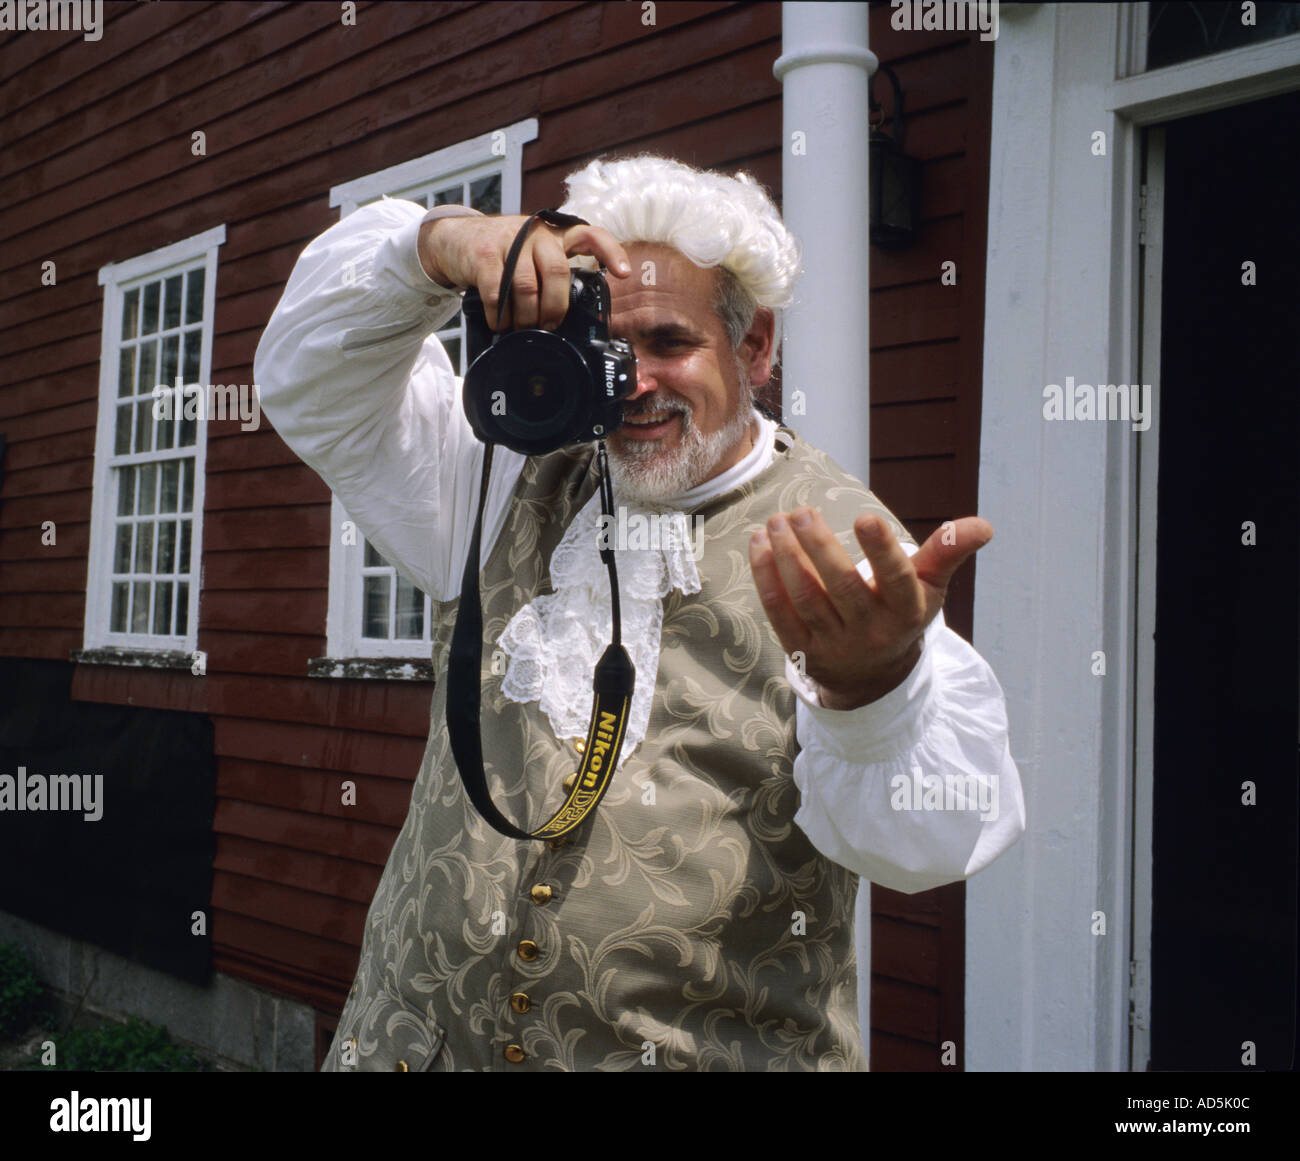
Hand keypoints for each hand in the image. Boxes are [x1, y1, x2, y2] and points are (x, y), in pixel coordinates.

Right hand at [417, 213, 630, 330]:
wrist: (455, 239)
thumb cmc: (503, 256)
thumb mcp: (532, 256)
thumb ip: (552, 275)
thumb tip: (569, 321)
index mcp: (556, 235)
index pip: (591, 235)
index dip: (610, 252)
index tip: (623, 273)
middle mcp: (536, 233)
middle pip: (557, 272)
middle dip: (555, 308)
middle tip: (549, 327)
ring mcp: (509, 241)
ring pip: (527, 287)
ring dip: (526, 317)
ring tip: (523, 330)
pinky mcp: (484, 254)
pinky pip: (497, 292)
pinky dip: (500, 315)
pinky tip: (499, 324)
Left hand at [748, 507, 993, 709]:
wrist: (872, 677)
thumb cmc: (902, 614)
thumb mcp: (930, 587)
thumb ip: (948, 552)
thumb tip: (984, 525)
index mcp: (905, 612)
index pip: (895, 581)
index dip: (881, 551)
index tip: (865, 517)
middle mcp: (870, 631)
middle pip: (842, 587)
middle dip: (818, 547)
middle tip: (801, 511)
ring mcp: (833, 644)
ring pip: (805, 598)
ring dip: (786, 556)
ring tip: (777, 520)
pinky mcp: (801, 650)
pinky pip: (779, 610)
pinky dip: (766, 575)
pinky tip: (760, 542)